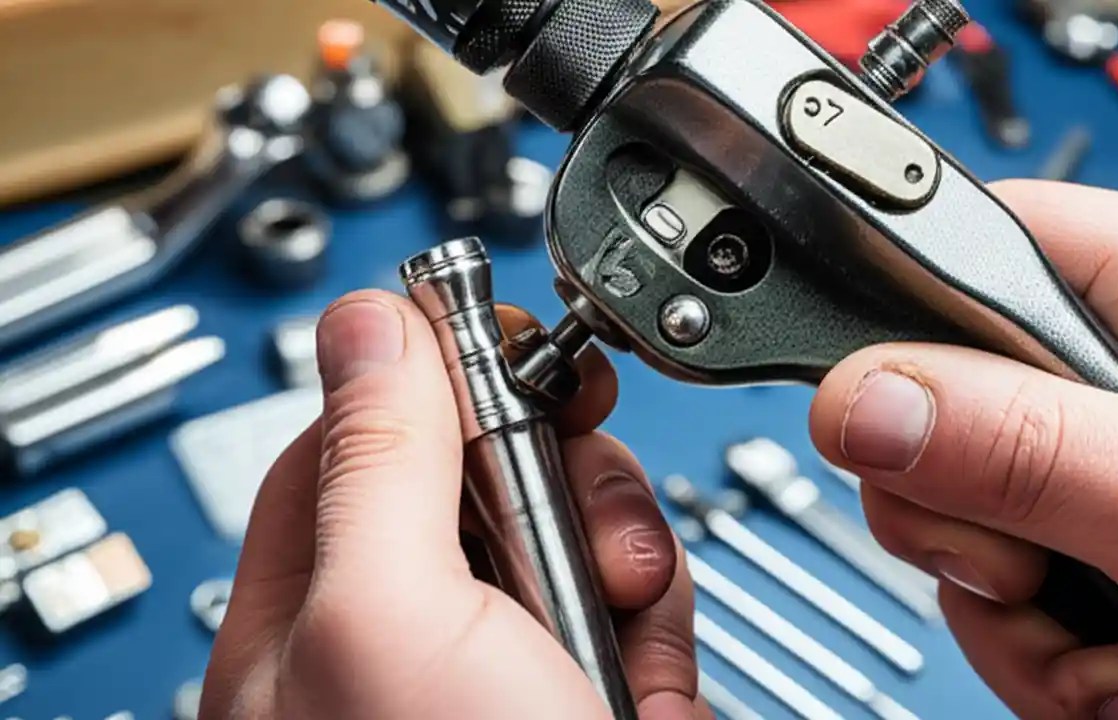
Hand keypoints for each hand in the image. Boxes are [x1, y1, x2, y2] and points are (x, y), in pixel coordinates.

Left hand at [201, 291, 706, 718]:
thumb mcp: (392, 617)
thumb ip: (376, 460)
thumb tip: (365, 320)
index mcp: (312, 618)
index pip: (363, 438)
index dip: (440, 379)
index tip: (510, 346)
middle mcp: (406, 641)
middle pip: (496, 476)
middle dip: (564, 490)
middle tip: (577, 524)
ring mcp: (504, 670)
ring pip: (581, 538)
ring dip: (627, 574)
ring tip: (618, 636)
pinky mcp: (587, 691)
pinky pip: (639, 611)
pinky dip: (659, 644)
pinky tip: (642, 697)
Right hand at [810, 183, 1117, 718]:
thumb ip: (1017, 446)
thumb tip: (857, 396)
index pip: (953, 254)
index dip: (890, 337)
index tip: (865, 423)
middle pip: (939, 418)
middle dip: (974, 538)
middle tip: (1048, 579)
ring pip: (974, 529)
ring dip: (1032, 627)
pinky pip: (1025, 593)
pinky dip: (1067, 659)